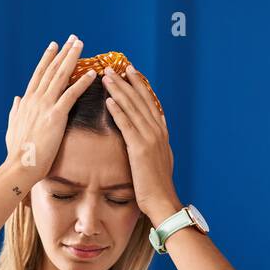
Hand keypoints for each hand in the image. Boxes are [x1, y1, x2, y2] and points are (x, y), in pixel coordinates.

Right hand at [4, 36, 96, 184]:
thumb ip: (15, 111)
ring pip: (61, 76)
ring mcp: (45, 106)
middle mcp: (35, 99)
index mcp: (26, 102)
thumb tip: (16, 98)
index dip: (47, 58)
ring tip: (81, 45)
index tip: (54, 46)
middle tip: (72, 38)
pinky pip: (71, 94)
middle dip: (63, 52)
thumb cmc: (16, 153)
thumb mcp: (12, 127)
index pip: (38, 74)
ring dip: (72, 58)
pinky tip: (92, 73)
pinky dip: (82, 82)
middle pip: (51, 69)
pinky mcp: (56, 116)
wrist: (19, 166)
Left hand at [101, 64, 179, 221]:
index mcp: (162, 133)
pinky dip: (119, 111)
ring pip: (133, 108)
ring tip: (107, 77)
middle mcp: (158, 132)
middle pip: (141, 100)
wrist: (162, 202)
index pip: (150, 103)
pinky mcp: (140, 149)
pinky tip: (110, 100)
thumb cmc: (157, 187)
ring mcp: (150, 139)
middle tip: (115, 67)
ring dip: (119, 91)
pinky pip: (127, 126)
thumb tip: (153, 135)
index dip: (140, 86)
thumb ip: (155, 145)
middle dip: (127, 82)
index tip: (131, 72)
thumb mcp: (159, 160)